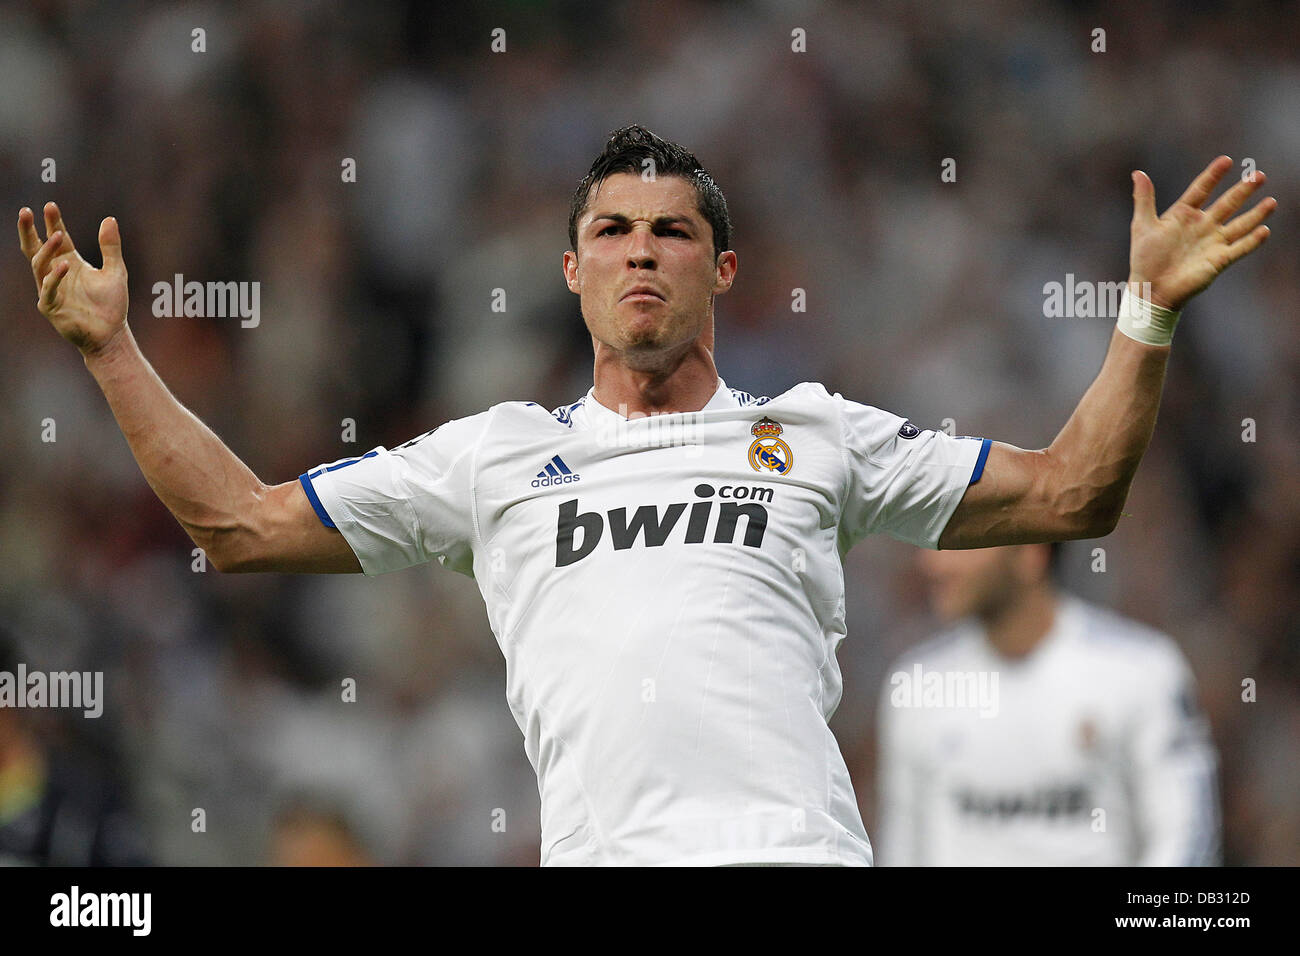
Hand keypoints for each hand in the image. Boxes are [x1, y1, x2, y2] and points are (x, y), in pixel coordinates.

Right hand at [17, 202, 128, 355]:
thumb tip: (110, 218)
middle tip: (25, 211)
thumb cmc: (111, 304)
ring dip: (46, 250)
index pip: (57, 238)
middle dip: (28, 230)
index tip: (50, 206)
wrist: (111, 334)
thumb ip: (111, 247)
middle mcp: (56, 273)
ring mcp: (50, 289)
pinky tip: (64, 265)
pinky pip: (48, 288)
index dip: (53, 222)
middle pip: (35, 248)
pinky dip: (54, 276)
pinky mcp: (51, 306)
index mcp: (69, 262)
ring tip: (56, 235)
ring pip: (39, 265)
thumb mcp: (116, 271)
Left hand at [1129, 156, 1275, 310]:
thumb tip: (1138, 173)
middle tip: (1258, 175)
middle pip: (1228, 203)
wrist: (1151, 289)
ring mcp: (1213, 242)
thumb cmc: (1145, 259)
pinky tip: (1264, 230)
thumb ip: (1144, 199)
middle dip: (1243, 190)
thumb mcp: (1142, 226)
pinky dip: (1252, 240)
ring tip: (1271, 201)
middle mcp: (1202, 225)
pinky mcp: (1219, 260)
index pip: (1202, 189)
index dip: (1213, 175)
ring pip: (1240, 224)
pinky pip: (1240, 248)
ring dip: (1256, 213)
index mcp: (1184, 215)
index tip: (1226, 160)